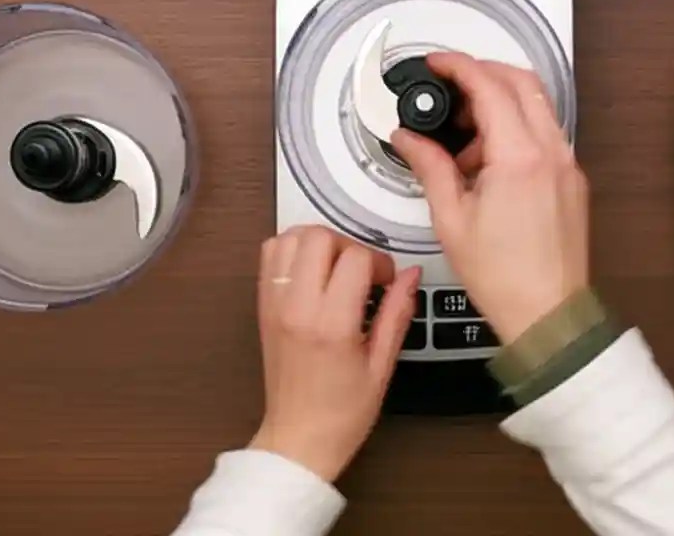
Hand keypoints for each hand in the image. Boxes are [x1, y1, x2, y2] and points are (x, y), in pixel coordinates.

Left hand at [250, 225, 420, 481]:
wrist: (298, 438)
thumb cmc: (342, 412)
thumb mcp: (382, 364)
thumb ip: (397, 313)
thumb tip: (411, 275)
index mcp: (331, 325)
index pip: (355, 258)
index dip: (379, 263)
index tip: (386, 283)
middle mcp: (297, 308)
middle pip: (319, 236)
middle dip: (348, 245)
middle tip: (361, 272)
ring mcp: (274, 304)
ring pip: (290, 238)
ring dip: (318, 243)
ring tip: (336, 270)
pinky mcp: (262, 306)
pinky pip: (270, 255)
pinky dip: (293, 251)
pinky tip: (313, 274)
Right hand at [391, 53, 588, 343]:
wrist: (548, 314)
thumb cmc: (504, 278)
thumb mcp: (451, 219)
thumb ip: (429, 167)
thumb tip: (409, 139)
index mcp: (519, 158)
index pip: (490, 86)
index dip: (459, 66)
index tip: (437, 64)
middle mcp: (551, 153)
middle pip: (521, 82)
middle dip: (483, 73)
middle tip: (449, 86)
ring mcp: (567, 165)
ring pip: (537, 106)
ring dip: (500, 104)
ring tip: (464, 143)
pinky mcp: (572, 179)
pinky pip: (545, 134)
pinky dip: (516, 130)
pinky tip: (488, 164)